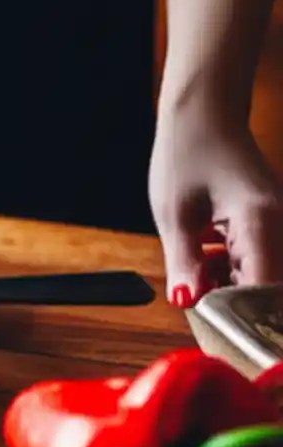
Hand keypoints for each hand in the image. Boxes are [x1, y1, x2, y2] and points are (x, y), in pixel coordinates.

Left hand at [150, 107, 282, 307]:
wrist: (205, 115)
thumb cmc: (188, 154)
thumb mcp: (174, 214)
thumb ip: (184, 262)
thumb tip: (187, 303)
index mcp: (261, 222)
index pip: (264, 290)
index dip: (241, 319)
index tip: (213, 331)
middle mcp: (279, 225)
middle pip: (268, 288)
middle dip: (235, 308)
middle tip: (199, 313)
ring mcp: (276, 224)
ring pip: (260, 277)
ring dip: (230, 290)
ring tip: (197, 286)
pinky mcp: (266, 224)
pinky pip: (255, 260)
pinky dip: (231, 272)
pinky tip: (205, 269)